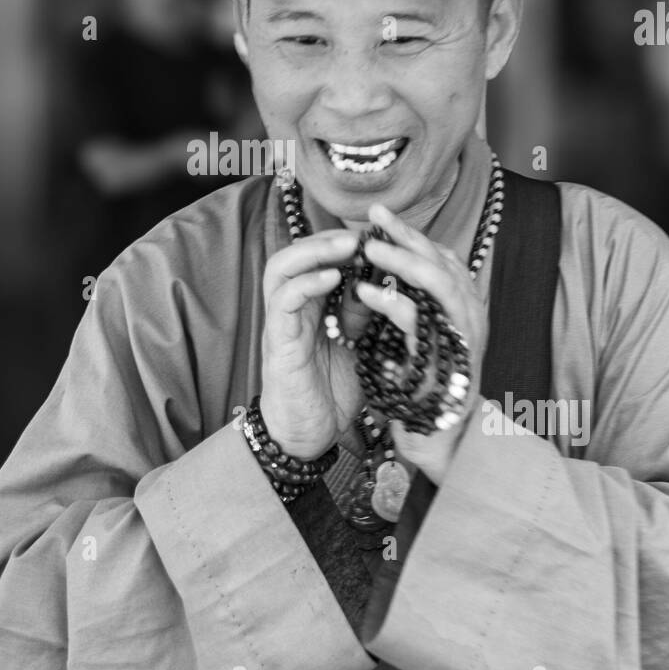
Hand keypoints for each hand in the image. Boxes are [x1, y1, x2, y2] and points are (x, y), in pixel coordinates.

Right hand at [260, 229, 364, 461]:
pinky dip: (306, 283)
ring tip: (346, 247)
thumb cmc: (333, 392)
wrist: (309, 435)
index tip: (376, 237)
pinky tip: (332, 278)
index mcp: (312, 306)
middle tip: (363, 234)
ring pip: (281, 267)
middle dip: (327, 238)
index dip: (342, 243)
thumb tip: (390, 285)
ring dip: (314, 251)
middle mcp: (293, 308)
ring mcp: (282, 322)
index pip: (317, 259)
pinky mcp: (278, 339)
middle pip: (296, 253)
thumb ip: (368, 317)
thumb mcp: (360, 346)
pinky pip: (284, 300)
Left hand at [353, 202, 488, 486]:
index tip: (383, 218)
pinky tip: (365, 292)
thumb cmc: (424, 388)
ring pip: (438, 283)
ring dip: (401, 261)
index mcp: (466, 308)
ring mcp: (463, 337)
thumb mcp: (418, 337)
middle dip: (407, 235)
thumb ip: (410, 305)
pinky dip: (391, 302)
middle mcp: (472, 317)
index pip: (444, 258)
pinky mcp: (446, 360)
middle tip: (375, 216)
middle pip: (443, 262)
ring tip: (369, 249)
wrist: (440, 440)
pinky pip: (419, 321)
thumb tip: (384, 270)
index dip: (414, 235)